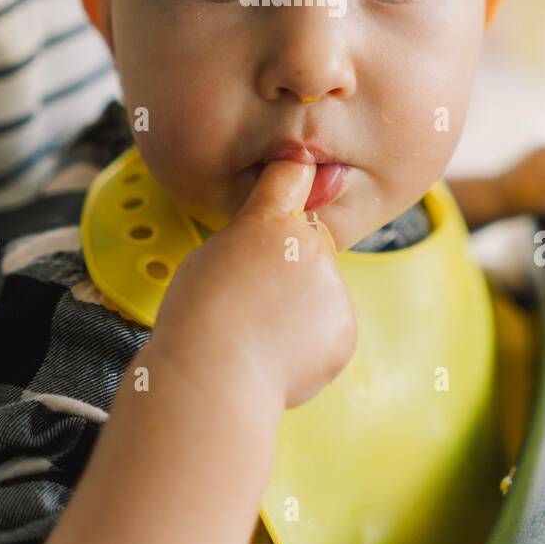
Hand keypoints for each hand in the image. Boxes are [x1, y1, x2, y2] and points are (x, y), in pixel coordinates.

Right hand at [150, 161, 357, 411]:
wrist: (215, 374)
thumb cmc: (197, 318)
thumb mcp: (210, 256)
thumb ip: (248, 241)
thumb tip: (266, 251)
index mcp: (268, 222)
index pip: (291, 178)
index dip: (295, 176)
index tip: (301, 169)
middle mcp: (310, 246)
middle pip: (309, 250)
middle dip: (292, 271)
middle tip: (254, 303)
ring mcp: (333, 288)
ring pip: (321, 294)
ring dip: (302, 311)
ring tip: (260, 334)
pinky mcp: (346, 329)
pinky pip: (331, 331)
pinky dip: (312, 344)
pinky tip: (278, 353)